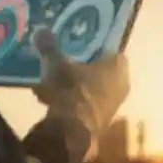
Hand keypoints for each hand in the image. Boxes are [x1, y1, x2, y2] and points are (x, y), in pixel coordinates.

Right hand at [31, 27, 129, 143]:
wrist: (72, 131)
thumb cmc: (71, 89)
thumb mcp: (56, 63)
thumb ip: (49, 46)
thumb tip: (40, 30)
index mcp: (119, 64)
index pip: (107, 48)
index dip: (89, 45)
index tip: (72, 43)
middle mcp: (122, 83)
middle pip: (97, 69)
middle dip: (78, 66)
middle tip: (59, 61)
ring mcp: (113, 104)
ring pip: (88, 88)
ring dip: (71, 85)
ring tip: (48, 81)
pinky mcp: (100, 121)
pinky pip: (83, 104)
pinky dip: (69, 101)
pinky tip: (47, 100)